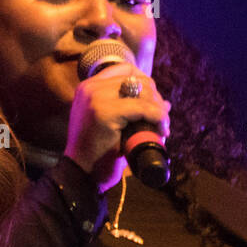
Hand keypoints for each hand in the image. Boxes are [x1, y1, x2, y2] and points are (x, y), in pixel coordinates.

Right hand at [63, 62, 170, 192]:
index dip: (145, 84)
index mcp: (87, 88)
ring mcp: (95, 98)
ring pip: (142, 91)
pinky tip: (161, 129)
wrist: (81, 176)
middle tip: (161, 118)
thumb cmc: (98, 154)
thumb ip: (128, 108)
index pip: (125, 70)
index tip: (152, 104)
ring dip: (158, 108)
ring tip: (161, 127)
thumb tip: (165, 103)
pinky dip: (157, 117)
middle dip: (155, 97)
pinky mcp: (105, 112)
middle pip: (137, 78)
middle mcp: (89, 88)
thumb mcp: (110, 124)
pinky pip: (143, 108)